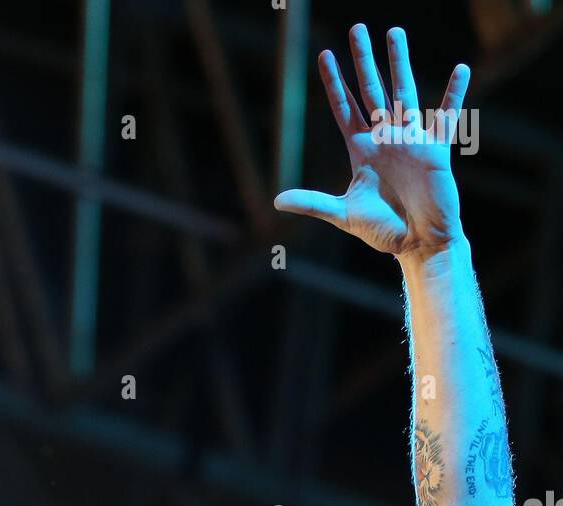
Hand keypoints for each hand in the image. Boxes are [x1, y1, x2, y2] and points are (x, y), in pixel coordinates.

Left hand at [274, 25, 468, 259]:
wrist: (418, 243)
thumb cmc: (382, 232)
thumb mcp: (343, 214)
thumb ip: (313, 203)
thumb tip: (278, 200)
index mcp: (362, 151)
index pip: (345, 109)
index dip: (334, 84)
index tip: (325, 56)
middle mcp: (385, 139)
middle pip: (371, 90)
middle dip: (363, 60)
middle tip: (356, 29)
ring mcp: (410, 140)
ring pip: (403, 92)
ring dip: (399, 62)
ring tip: (394, 32)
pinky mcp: (435, 149)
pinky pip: (446, 115)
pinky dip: (454, 93)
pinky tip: (460, 69)